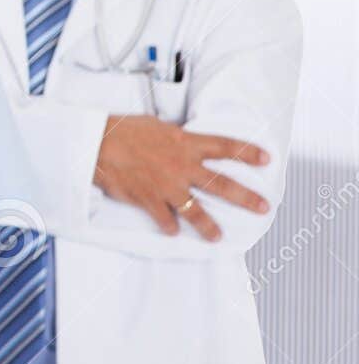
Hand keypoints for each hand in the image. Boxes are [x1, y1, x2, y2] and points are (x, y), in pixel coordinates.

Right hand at [93, 114, 269, 240]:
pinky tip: (172, 232)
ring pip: (196, 211)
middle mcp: (182, 166)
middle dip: (246, 197)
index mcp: (185, 143)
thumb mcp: (156, 126)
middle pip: (222, 184)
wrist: (97, 142)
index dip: (248, 153)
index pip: (225, 147)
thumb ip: (174, 138)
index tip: (267, 159)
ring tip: (218, 237)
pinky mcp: (148, 199)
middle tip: (263, 207)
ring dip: (209, 226)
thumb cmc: (122, 129)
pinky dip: (168, 227)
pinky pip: (164, 218)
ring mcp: (166, 185)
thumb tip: (181, 141)